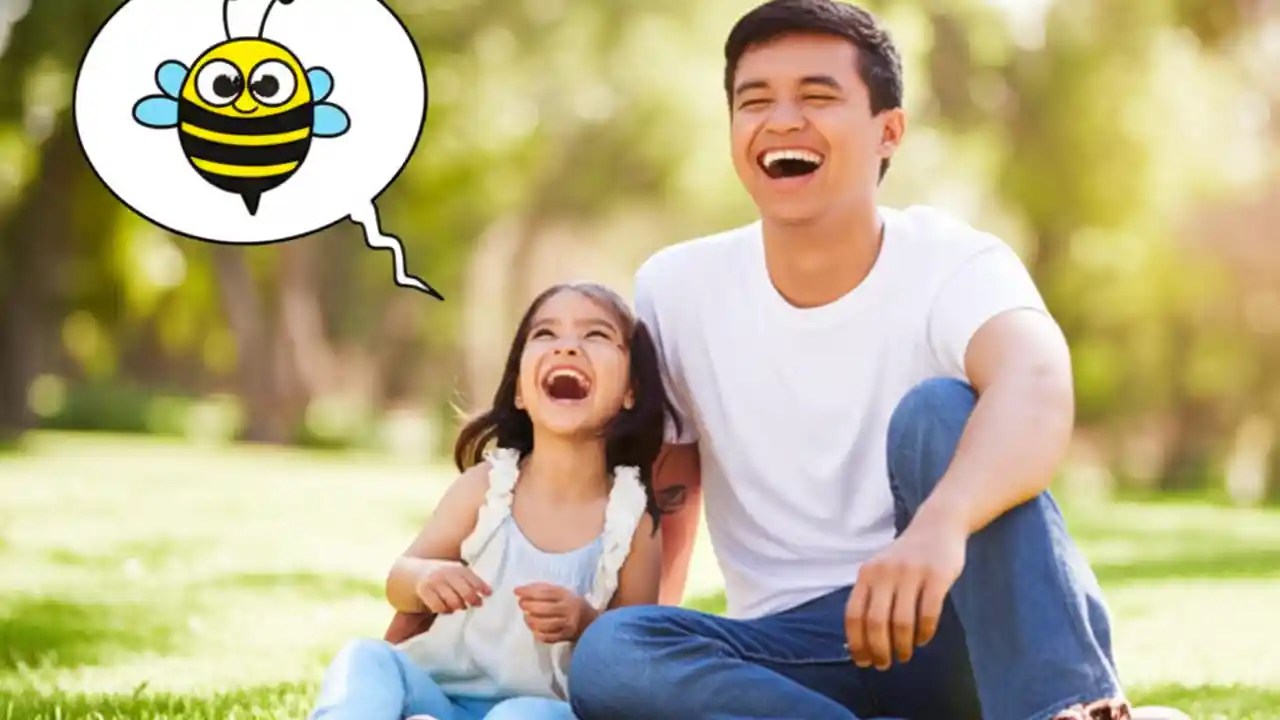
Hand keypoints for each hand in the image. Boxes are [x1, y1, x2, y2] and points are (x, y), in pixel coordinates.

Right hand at [415, 563, 491, 613]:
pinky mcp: (423, 590)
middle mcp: (446, 573)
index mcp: (455, 567)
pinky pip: (438, 606)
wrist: (407, 572)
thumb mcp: (451, 572)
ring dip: (457, 606)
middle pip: (465, 591)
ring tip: (457, 607)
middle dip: (472, 600)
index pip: (472, 578)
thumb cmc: (435, 574)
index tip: (489, 595)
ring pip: (453, 601)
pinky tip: (444, 609)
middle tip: (475, 605)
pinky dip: (443, 610)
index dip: (481, 587)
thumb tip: (488, 593)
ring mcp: (434, 581)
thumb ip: (466, 580)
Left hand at [514, 583, 595, 643]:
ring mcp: (567, 625)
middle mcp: (568, 610)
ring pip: (545, 625)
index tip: (517, 591)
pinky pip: (549, 638)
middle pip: (544, 609)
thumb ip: (545, 590)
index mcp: (567, 596)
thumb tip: (524, 589)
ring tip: (526, 617)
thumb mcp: (563, 593)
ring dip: (531, 621)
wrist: (592, 623)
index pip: (545, 593)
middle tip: (521, 604)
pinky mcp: (566, 637)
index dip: (529, 592)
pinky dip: (539, 634)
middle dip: (529, 606)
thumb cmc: (572, 604)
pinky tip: (534, 631)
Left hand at [845, 507, 967, 669]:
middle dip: (879, 650)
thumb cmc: (906, 557)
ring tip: (904, 655)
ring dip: (902, 645)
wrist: (937, 525)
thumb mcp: (881, 570)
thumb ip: (871, 597)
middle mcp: (885, 573)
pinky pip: (928, 614)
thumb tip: (862, 641)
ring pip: (902, 622)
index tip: (862, 662)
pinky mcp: (937, 576)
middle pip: (876, 622)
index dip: (857, 642)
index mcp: (867, 574)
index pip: (854, 614)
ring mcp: (911, 573)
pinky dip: (924, 632)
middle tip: (885, 665)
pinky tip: (923, 639)